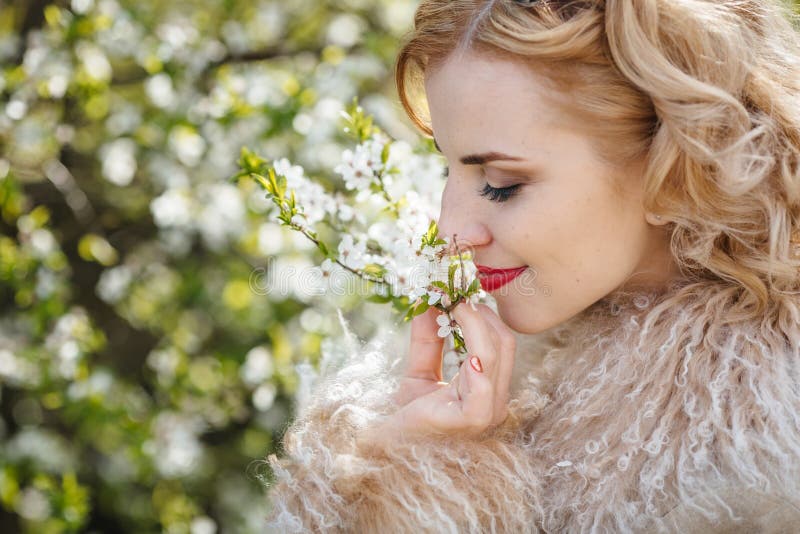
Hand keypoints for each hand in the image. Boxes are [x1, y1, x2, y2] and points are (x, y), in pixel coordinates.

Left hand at [358, 302, 515, 450]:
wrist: (388, 449)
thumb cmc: (407, 418)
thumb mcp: (420, 371)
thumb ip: (428, 339)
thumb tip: (429, 301)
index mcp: (488, 392)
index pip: (502, 344)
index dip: (484, 314)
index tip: (459, 292)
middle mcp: (495, 402)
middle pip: (504, 343)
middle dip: (481, 313)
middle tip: (454, 293)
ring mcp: (487, 412)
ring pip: (494, 353)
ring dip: (473, 322)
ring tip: (452, 304)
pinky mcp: (473, 418)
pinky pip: (483, 378)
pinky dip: (474, 349)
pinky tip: (457, 330)